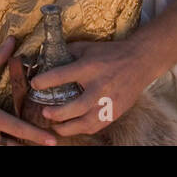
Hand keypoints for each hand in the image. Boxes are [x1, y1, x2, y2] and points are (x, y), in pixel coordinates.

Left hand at [30, 37, 160, 137]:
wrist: (141, 61)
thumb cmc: (111, 53)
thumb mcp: (89, 47)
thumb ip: (69, 52)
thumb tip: (48, 56)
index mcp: (90, 68)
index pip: (61, 76)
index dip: (44, 81)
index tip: (35, 84)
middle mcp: (99, 86)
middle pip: (72, 108)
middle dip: (55, 114)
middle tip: (44, 113)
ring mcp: (108, 101)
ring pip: (84, 123)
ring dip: (66, 127)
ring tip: (55, 126)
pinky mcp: (115, 111)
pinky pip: (95, 126)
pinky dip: (81, 129)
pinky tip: (73, 127)